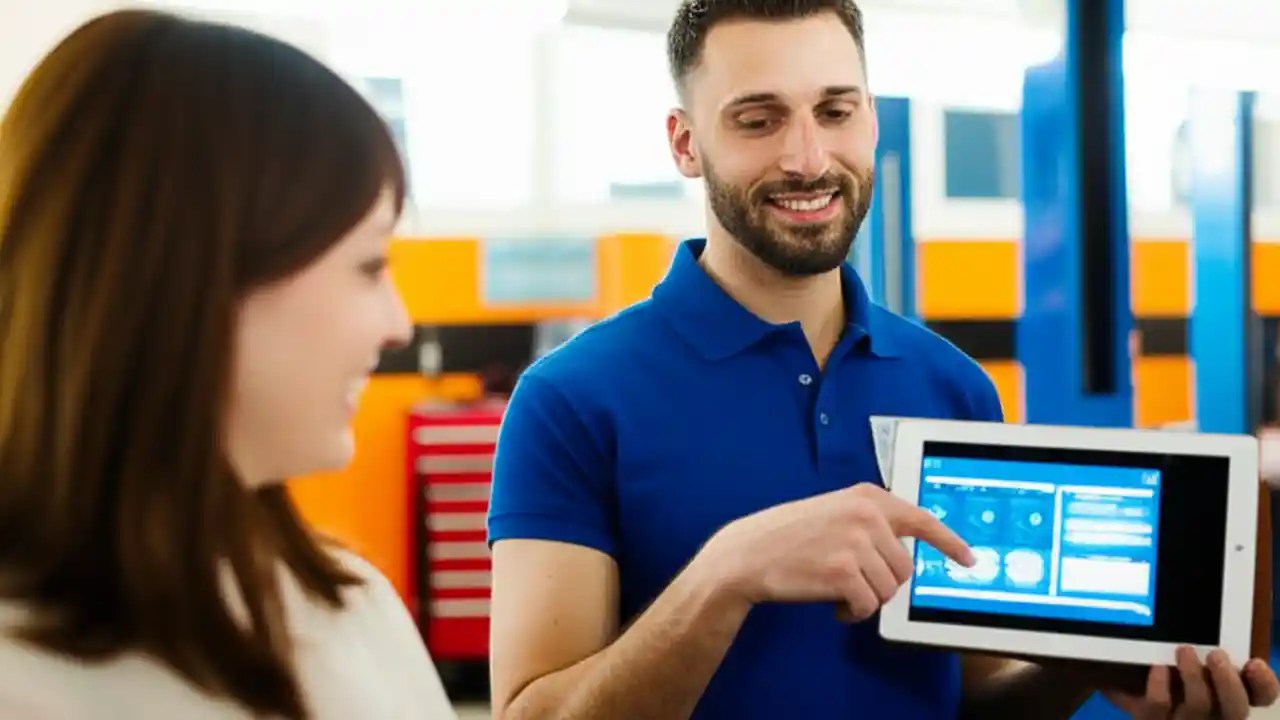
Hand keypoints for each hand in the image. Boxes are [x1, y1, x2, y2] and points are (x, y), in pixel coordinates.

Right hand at [699, 482, 973, 620]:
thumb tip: (905, 548)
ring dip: (866, 599)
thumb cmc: (788, 537)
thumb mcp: (834, 513)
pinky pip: (869, 606)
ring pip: (889, 589)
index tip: (968, 559)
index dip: (949, 542)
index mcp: (866, 497)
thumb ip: (870, 522)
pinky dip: (854, 613)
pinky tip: (834, 605)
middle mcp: (866, 515)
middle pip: (904, 567)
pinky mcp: (843, 572)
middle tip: (853, 583)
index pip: (921, 519)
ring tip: (838, 590)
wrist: (748, 554)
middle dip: (883, 583)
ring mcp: (855, 542)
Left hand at [1103, 647, 1279, 718]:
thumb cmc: (1166, 672)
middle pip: (1236, 710)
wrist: (1128, 687)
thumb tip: (1225, 635)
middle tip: (1216, 654)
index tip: (1254, 663)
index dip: (1264, 684)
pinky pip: (1159, 707)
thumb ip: (1206, 648)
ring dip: (1194, 677)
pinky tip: (1157, 668)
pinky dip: (1159, 685)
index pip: (1261, 697)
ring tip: (1185, 650)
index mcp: (1228, 698)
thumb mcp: (1191, 661)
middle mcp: (1213, 715)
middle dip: (1228, 681)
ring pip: (1200, 707)